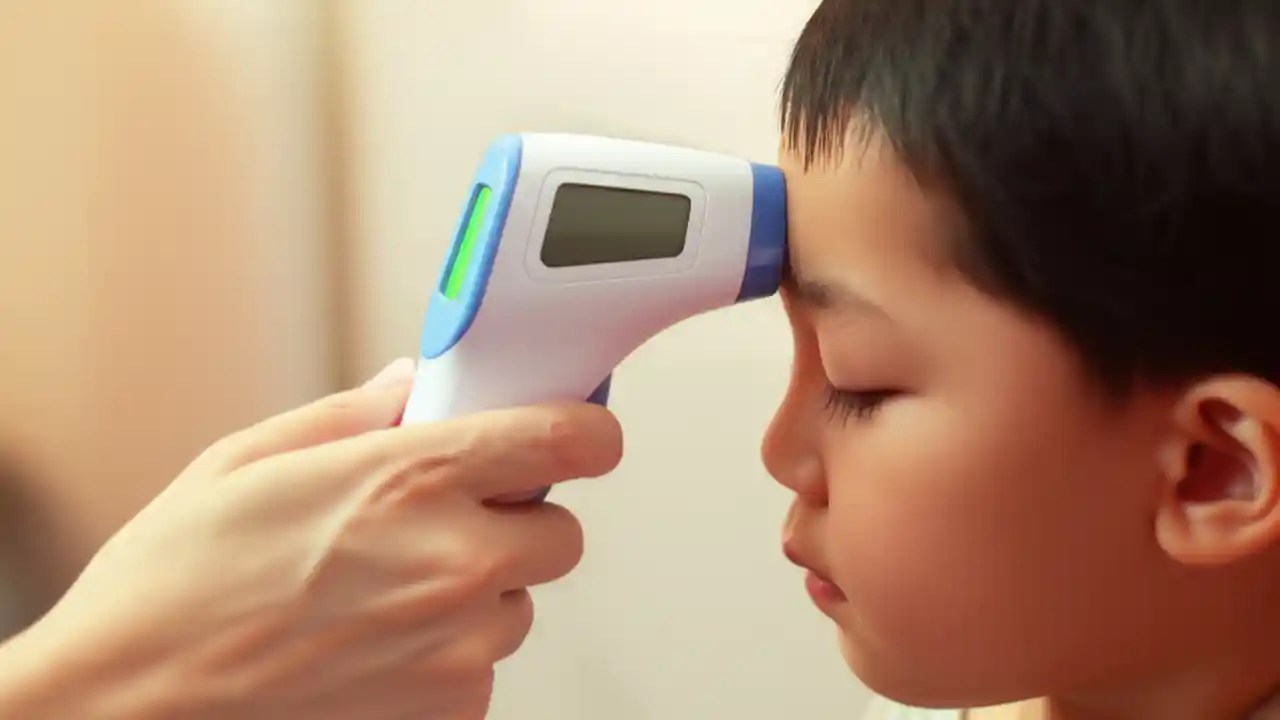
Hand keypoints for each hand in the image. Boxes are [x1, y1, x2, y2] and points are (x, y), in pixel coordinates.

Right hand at [0, 358, 621, 718]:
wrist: (126, 704)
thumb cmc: (173, 585)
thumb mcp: (252, 459)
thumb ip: (357, 414)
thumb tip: (414, 386)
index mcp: (413, 479)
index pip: (570, 440)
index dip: (586, 433)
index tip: (579, 434)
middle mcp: (453, 563)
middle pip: (562, 532)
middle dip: (518, 520)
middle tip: (449, 521)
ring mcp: (457, 646)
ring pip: (521, 603)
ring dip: (480, 591)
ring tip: (388, 592)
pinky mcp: (448, 709)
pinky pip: (483, 666)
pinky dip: (449, 653)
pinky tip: (376, 642)